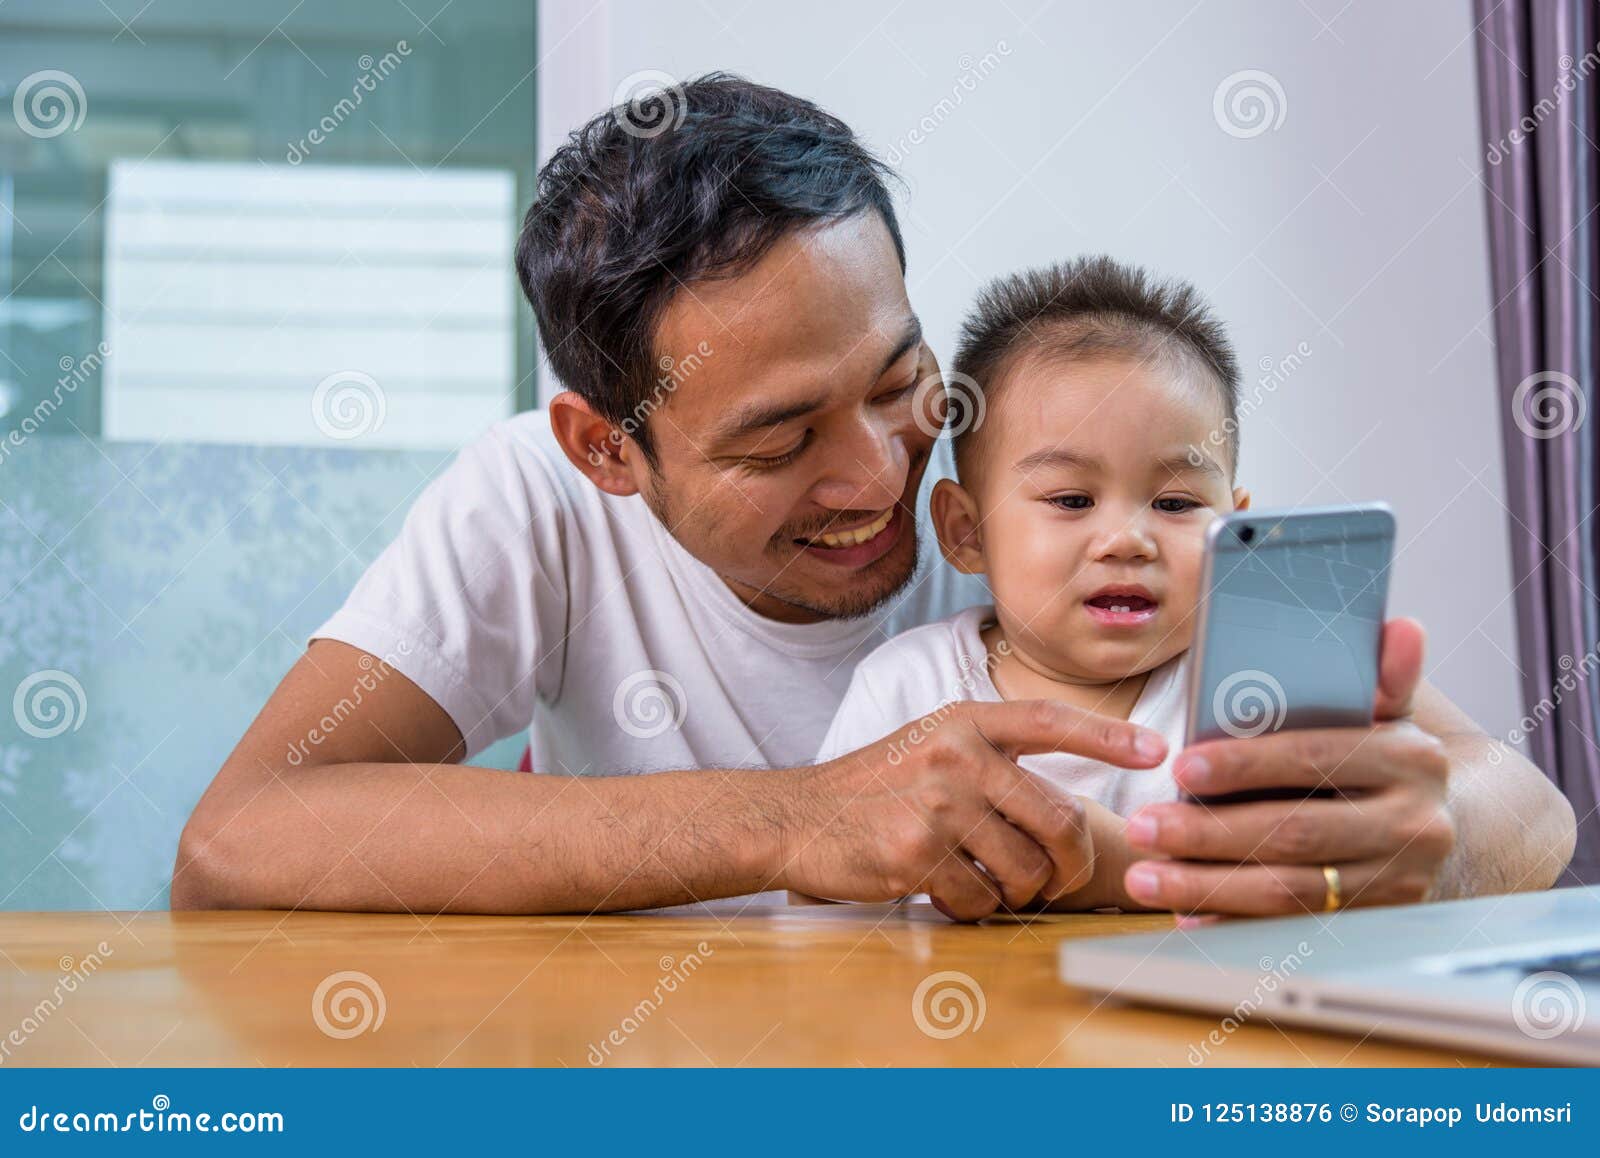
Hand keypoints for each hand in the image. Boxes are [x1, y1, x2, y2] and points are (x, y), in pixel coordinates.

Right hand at [779, 700, 1167, 920]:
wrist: (795, 817)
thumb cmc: (872, 789)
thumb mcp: (931, 747)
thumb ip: (993, 762)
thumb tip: (1067, 815)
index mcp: (964, 722)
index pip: (1050, 720)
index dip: (1108, 736)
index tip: (1156, 749)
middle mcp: (955, 755)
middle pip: (1058, 821)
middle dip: (1070, 867)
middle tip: (1057, 883)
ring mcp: (936, 804)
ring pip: (1025, 871)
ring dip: (1019, 895)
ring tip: (990, 886)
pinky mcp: (916, 853)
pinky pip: (980, 900)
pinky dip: (974, 911)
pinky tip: (948, 894)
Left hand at [1122, 618, 1455, 914]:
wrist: (1446, 831)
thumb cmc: (1382, 760)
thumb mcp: (1387, 714)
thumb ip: (1380, 676)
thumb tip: (1401, 628)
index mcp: (1410, 759)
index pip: (1314, 758)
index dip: (1245, 764)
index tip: (1181, 766)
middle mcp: (1414, 824)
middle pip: (1294, 833)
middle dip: (1208, 833)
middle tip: (1142, 827)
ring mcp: (1397, 881)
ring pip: (1289, 891)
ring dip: (1207, 886)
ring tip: (1144, 876)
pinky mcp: (1373, 922)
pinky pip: (1294, 928)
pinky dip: (1234, 922)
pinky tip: (1185, 913)